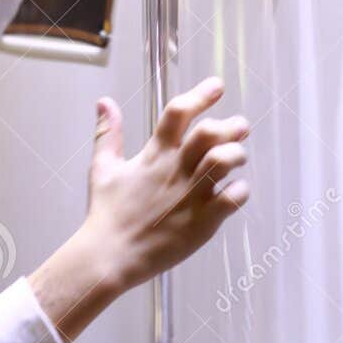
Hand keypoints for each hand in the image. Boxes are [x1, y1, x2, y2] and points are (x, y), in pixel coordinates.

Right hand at [80, 76, 249, 293]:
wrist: (109, 256)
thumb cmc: (106, 214)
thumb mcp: (102, 169)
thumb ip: (107, 133)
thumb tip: (104, 102)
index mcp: (153, 156)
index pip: (178, 113)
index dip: (201, 95)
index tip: (217, 86)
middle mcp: (175, 171)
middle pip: (208, 132)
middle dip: (229, 125)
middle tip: (240, 125)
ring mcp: (190, 196)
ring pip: (223, 161)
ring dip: (236, 153)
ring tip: (238, 156)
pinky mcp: (201, 222)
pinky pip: (232, 199)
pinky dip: (241, 191)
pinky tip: (237, 190)